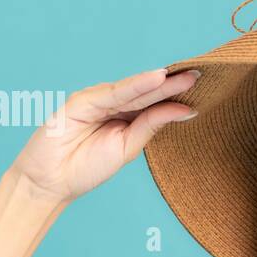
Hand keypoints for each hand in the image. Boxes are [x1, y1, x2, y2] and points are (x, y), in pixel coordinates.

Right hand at [8, 67, 199, 204]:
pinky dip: (136, 85)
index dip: (178, 94)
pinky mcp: (82, 100)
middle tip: (203, 74)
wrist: (51, 182)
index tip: (206, 87)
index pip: (156, 102)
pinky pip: (115, 92)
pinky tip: (157, 78)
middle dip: (175, 84)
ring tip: (188, 77)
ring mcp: (97, 100)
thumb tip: (187, 110)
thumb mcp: (128, 147)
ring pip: (135, 89)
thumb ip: (152, 125)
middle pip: (149, 92)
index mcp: (126, 116)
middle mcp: (113, 105)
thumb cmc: (86, 168)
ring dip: (161, 83)